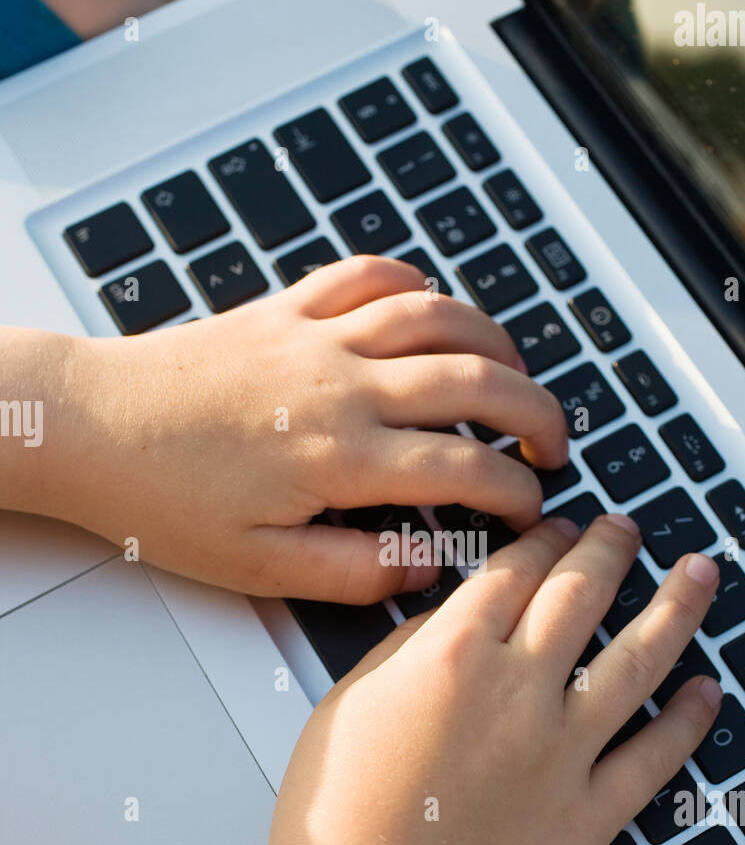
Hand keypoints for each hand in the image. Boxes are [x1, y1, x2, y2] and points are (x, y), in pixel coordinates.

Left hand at [52, 257, 565, 599]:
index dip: (517, 490)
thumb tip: (427, 566)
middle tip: (552, 444)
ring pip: (439, 316)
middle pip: (477, 379)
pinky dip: (415, 283)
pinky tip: (432, 308)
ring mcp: (318, 335)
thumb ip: (356, 569)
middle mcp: (345, 384)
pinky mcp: (287, 307)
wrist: (91, 427)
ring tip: (517, 374)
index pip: (467, 465)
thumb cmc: (165, 498)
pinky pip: (370, 275)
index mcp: (343, 456)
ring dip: (496, 340)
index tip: (531, 509)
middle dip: (536, 411)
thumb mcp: (260, 566)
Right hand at [260, 513, 721, 844]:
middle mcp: (518, 691)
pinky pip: (654, 758)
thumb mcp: (350, 701)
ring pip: (639, 660)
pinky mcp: (588, 814)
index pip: (516, 570)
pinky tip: (706, 692)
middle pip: (582, 594)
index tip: (561, 527)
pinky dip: (688, 722)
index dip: (546, 539)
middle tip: (626, 529)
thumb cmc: (339, 818)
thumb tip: (458, 615)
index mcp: (454, 654)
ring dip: (676, 608)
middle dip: (610, 550)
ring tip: (699, 575)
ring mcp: (562, 753)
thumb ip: (410, 646)